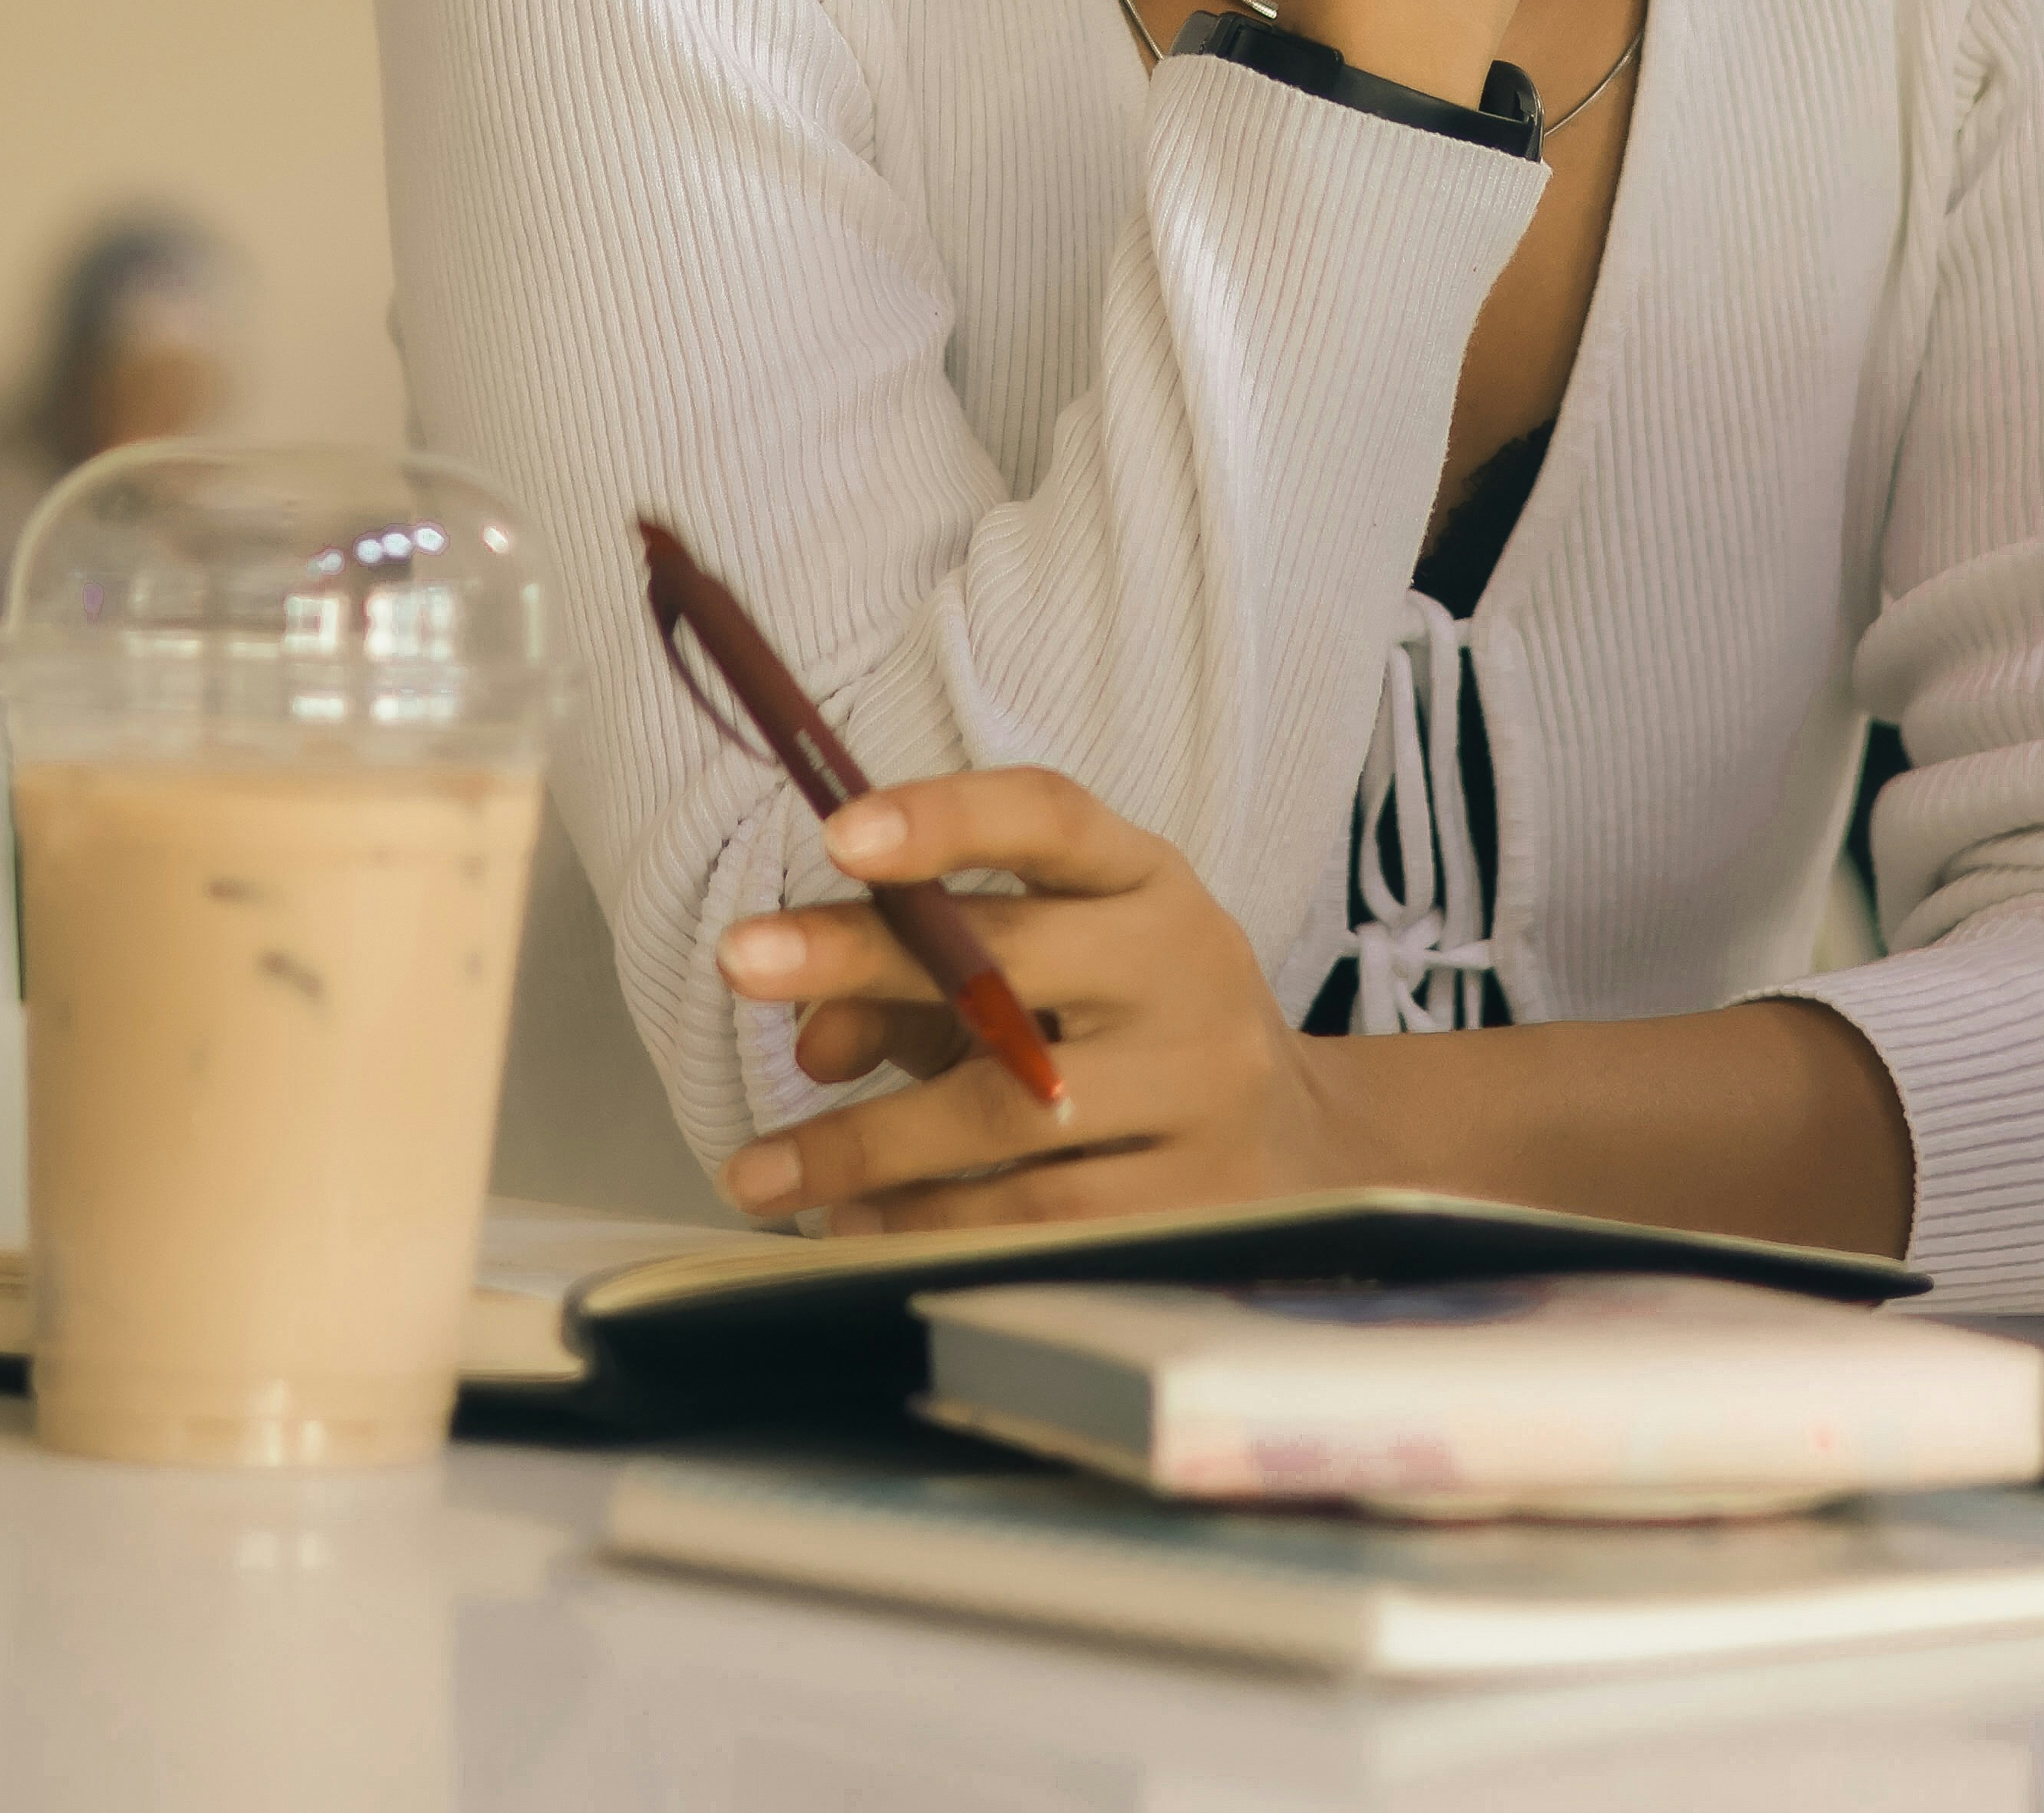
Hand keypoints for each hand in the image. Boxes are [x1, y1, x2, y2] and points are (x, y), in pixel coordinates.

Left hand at [714, 767, 1369, 1232]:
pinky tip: (863, 1226)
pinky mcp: (1196, 1202)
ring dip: (865, 1142)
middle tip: (737, 960)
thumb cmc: (1138, 1039)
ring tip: (760, 1170)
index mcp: (1150, 881)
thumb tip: (809, 1037)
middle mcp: (1185, 967)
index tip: (840, 829)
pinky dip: (933, 1222)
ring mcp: (1200, 1088)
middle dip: (860, 960)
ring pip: (1008, 1111)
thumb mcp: (1057, 975)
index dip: (949, 817)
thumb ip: (923, 986)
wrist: (1306, 1153)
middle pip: (1008, 963)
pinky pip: (1039, 1218)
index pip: (1051, 819)